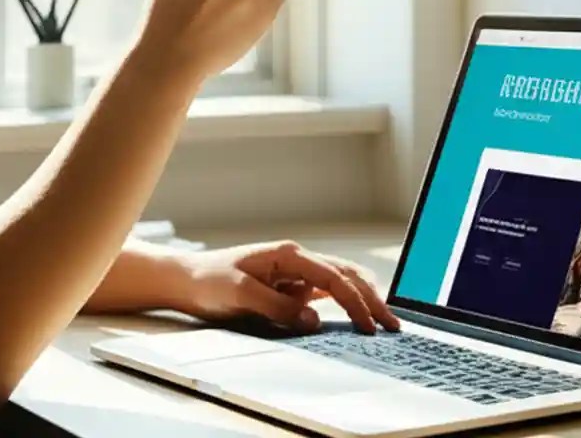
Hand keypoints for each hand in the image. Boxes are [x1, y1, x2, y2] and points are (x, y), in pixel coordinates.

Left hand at [172, 240, 401, 334]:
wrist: (186, 278)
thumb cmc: (209, 281)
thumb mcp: (239, 294)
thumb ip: (277, 307)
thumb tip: (314, 321)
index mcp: (289, 254)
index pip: (333, 279)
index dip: (355, 302)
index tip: (369, 326)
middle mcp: (298, 259)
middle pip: (346, 275)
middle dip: (371, 299)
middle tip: (393, 325)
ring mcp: (296, 272)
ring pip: (341, 280)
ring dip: (363, 297)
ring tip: (384, 319)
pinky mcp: (291, 286)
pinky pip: (326, 292)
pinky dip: (346, 301)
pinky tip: (358, 313)